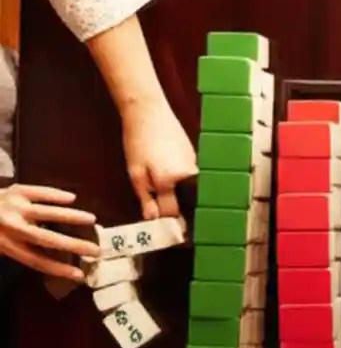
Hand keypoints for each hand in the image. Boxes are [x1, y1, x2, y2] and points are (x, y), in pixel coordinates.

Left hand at [0, 184, 98, 278]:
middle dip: (74, 245)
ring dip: (72, 216)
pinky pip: (39, 191)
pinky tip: (71, 198)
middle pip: (48, 239)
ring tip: (92, 219)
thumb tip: (49, 260)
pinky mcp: (15, 191)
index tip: (79, 274)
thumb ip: (16, 252)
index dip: (59, 268)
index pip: (37, 260)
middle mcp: (11, 227)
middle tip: (96, 250)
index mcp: (5, 246)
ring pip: (47, 213)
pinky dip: (55, 194)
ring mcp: (13, 207)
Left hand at [121, 101, 196, 219]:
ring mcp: (195, 166)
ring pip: (189, 191)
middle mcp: (188, 176)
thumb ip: (145, 198)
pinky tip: (173, 180)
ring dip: (181, 198)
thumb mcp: (135, 172)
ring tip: (170, 200)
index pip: (172, 213)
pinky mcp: (197, 159)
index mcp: (170, 181)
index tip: (165, 235)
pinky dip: (183, 184)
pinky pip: (191, 179)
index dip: (167, 225)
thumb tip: (153, 219)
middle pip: (186, 203)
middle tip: (171, 223)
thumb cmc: (138, 141)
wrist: (149, 112)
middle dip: (178, 213)